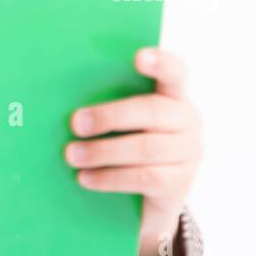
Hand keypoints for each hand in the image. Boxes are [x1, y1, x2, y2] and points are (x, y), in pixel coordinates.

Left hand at [64, 47, 202, 240]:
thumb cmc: (127, 148)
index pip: (174, 73)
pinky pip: (143, 177)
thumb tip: (68, 108)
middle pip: (152, 111)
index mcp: (172, 97)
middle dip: (110, 116)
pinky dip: (110, 177)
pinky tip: (85, 178)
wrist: (149, 198)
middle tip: (75, 123)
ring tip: (72, 155)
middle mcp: (187, 120)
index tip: (139, 56)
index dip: (160, 64)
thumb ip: (108, 107)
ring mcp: (187, 152)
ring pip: (145, 148)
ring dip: (103, 151)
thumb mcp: (123, 124)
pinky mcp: (179, 182)